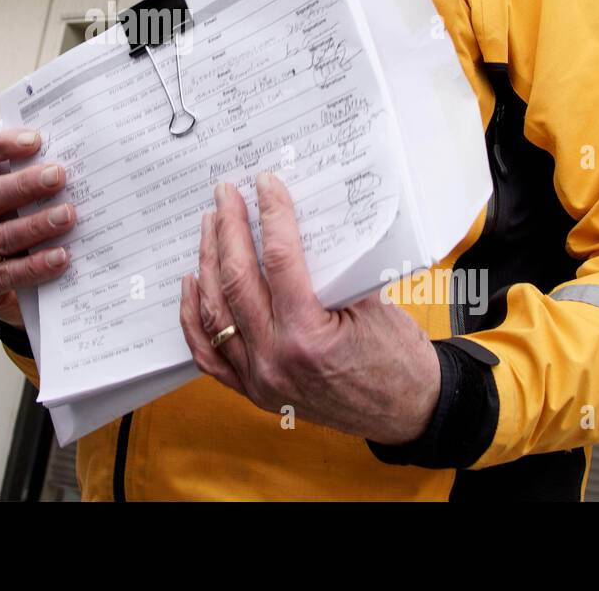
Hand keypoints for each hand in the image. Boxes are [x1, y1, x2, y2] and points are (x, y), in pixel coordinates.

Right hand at [0, 127, 74, 328]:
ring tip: (68, 216)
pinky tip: (61, 257)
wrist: (3, 291)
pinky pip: (4, 275)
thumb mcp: (15, 208)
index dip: (5, 145)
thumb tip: (73, 162)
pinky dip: (35, 265)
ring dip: (36, 224)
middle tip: (60, 175)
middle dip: (26, 184)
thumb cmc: (15, 234)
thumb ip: (31, 186)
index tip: (38, 140)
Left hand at [179, 172, 440, 444]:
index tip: (266, 185)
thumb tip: (302, 219)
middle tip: (226, 195)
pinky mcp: (253, 390)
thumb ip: (336, 266)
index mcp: (309, 338)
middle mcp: (275, 361)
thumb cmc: (398, 359)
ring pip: (214, 312)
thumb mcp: (373, 304)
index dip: (272, 216)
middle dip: (229, 230)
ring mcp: (259, 379)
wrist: (408, 412)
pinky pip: (209, 353)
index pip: (279, 261)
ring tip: (210, 226)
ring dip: (208, 262)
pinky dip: (194, 316)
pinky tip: (191, 283)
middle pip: (236, 281)